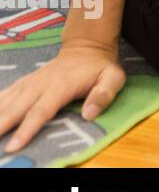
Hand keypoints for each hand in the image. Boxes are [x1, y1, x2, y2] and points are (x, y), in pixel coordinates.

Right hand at [0, 40, 125, 152]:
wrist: (87, 47)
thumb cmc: (100, 67)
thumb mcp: (113, 77)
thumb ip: (104, 95)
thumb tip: (89, 114)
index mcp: (62, 85)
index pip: (42, 110)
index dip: (28, 128)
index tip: (15, 145)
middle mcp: (41, 84)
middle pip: (18, 107)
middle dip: (2, 125)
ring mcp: (30, 82)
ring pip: (7, 100)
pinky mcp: (25, 83)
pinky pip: (5, 94)